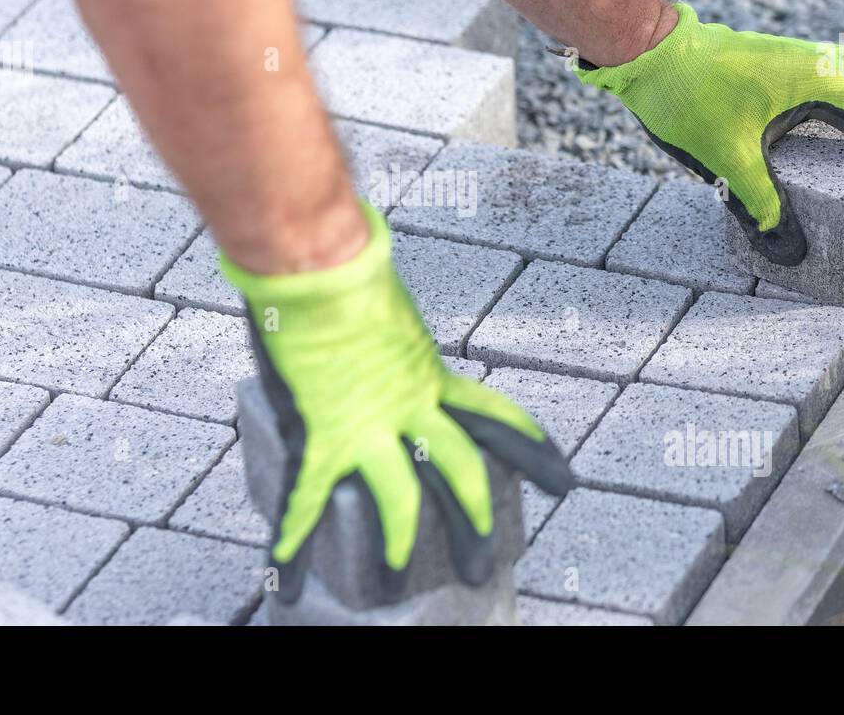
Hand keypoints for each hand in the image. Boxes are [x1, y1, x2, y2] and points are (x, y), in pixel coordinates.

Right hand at [220, 205, 572, 602]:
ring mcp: (366, 425)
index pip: (495, 419)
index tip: (560, 476)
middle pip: (462, 471)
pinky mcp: (319, 434)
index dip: (530, 449)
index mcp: (428, 375)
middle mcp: (409, 407)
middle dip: (478, 519)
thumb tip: (384, 316)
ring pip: (399, 498)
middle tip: (488, 559)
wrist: (317, 264)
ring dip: (399, 544)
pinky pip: (305, 498)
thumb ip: (394, 328)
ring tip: (397, 580)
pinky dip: (290, 542)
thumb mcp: (390, 301)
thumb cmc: (348, 263)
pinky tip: (283, 578)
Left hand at [576, 3, 843, 264]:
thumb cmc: (687, 98)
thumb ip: (760, 207)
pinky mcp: (774, 57)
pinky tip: (818, 124)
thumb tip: (788, 253)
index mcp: (819, 84)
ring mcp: (795, 54)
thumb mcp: (726, 161)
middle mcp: (817, 62)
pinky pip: (827, 70)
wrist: (647, 49)